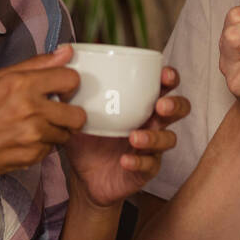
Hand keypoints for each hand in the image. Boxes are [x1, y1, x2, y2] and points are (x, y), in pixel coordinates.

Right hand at [0, 46, 84, 196]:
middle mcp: (31, 110)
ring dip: (55, 130)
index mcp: (22, 84)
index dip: (67, 84)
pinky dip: (42, 145)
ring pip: (66, 134)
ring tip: (32, 126)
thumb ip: (37, 64)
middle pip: (78, 114)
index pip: (71, 79)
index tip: (60, 89)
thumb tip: (67, 51)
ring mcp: (33, 136)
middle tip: (54, 112)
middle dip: (69, 113)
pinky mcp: (32, 156)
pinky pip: (51, 149)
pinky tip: (22, 140)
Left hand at [64, 58, 190, 208]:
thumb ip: (74, 92)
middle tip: (161, 105)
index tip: (164, 75)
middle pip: (179, 109)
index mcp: (141, 104)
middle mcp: (151, 123)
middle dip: (174, 104)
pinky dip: (139, 162)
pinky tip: (125, 160)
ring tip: (135, 136)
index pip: (164, 86)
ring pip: (168, 139)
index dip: (170, 78)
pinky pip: (150, 165)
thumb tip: (60, 61)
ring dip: (155, 136)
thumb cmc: (88, 140)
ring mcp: (151, 148)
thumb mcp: (79, 114)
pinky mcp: (145, 170)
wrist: (84, 177)